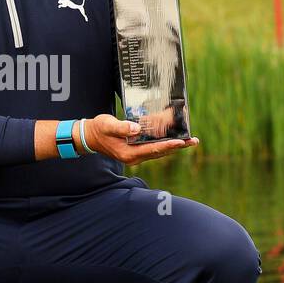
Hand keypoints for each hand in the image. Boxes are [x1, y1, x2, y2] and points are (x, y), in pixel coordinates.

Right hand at [83, 113, 198, 163]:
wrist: (90, 136)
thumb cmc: (99, 129)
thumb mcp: (108, 125)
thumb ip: (122, 127)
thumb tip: (137, 128)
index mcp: (129, 153)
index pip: (153, 149)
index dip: (168, 145)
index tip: (181, 142)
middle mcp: (134, 157)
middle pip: (160, 152)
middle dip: (177, 146)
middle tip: (193, 141)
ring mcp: (136, 155)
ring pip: (159, 151)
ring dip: (174, 146)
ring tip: (189, 141)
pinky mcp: (136, 151)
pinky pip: (154, 149)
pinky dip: (165, 144)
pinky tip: (174, 140)